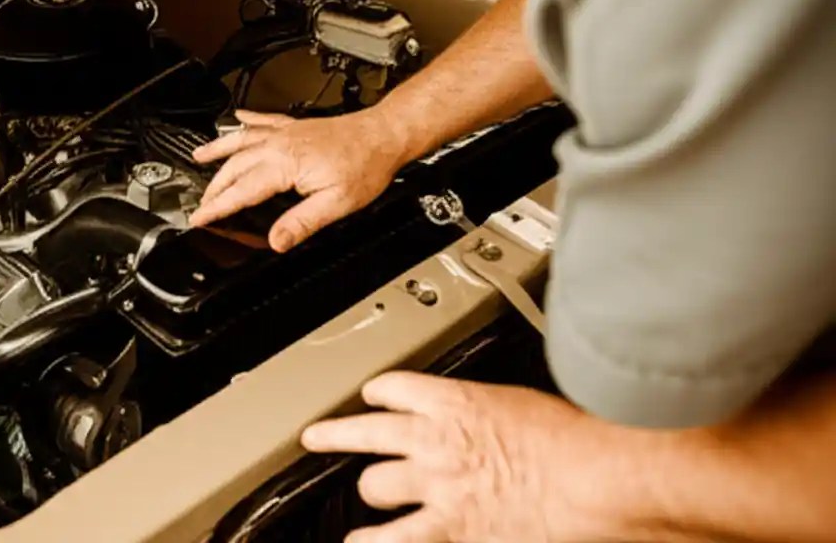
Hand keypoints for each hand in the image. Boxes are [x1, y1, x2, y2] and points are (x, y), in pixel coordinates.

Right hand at [189, 108, 415, 251]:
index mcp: (284, 163)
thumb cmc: (365, 165)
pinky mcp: (296, 126)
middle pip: (235, 165)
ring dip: (219, 148)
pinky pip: (263, 121)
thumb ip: (302, 224)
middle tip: (201, 202)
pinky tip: (239, 119)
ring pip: (242, 139)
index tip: (200, 217)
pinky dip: (247, 121)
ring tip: (199, 155)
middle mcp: (280, 144)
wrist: (383, 135)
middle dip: (214, 185)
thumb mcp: (335, 204)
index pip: (241, 190)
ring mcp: (287, 132)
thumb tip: (276, 242)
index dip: (218, 206)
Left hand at [302, 372, 661, 542]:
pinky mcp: (450, 529)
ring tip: (357, 502)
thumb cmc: (581, 438)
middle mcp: (436, 440)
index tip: (374, 395)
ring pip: (375, 485)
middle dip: (340, 436)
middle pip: (368, 433)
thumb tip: (506, 421)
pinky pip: (394, 540)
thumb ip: (501, 413)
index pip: (396, 387)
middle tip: (318, 437)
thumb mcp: (530, 404)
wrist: (596, 478)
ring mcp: (438, 487)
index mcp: (457, 401)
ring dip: (368, 492)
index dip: (380, 391)